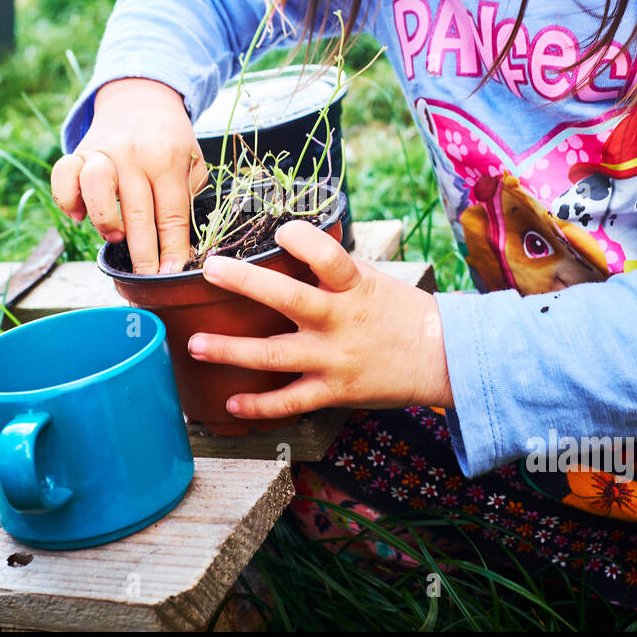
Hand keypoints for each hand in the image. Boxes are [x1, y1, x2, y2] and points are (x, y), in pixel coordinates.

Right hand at [49, 77, 208, 274]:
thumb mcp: (193, 161)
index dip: (172, 248)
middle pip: (138, 212)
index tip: (172, 273)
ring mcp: (103, 152)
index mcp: (167, 159)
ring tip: (116, 236)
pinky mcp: (79, 151)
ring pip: (96, 189)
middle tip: (146, 278)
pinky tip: (79, 215)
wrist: (142, 97)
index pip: (172, 213)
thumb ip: (188, 196)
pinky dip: (66, 199)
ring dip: (106, 221)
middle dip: (143, 253)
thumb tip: (181, 244)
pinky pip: (63, 176)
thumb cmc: (169, 139)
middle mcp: (134, 155)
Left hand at [187, 220, 453, 418]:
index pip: (327, 254)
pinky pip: (289, 402)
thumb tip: (288, 243)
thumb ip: (330, 269)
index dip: (302, 239)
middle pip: (289, 298)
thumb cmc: (399, 312)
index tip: (280, 230)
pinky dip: (258, 406)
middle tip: (211, 269)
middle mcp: (340, 320)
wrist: (441, 358)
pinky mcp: (334, 390)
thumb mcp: (371, 279)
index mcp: (354, 286)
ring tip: (195, 345)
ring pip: (274, 355)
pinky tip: (229, 402)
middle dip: (246, 282)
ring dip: (230, 350)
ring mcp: (334, 358)